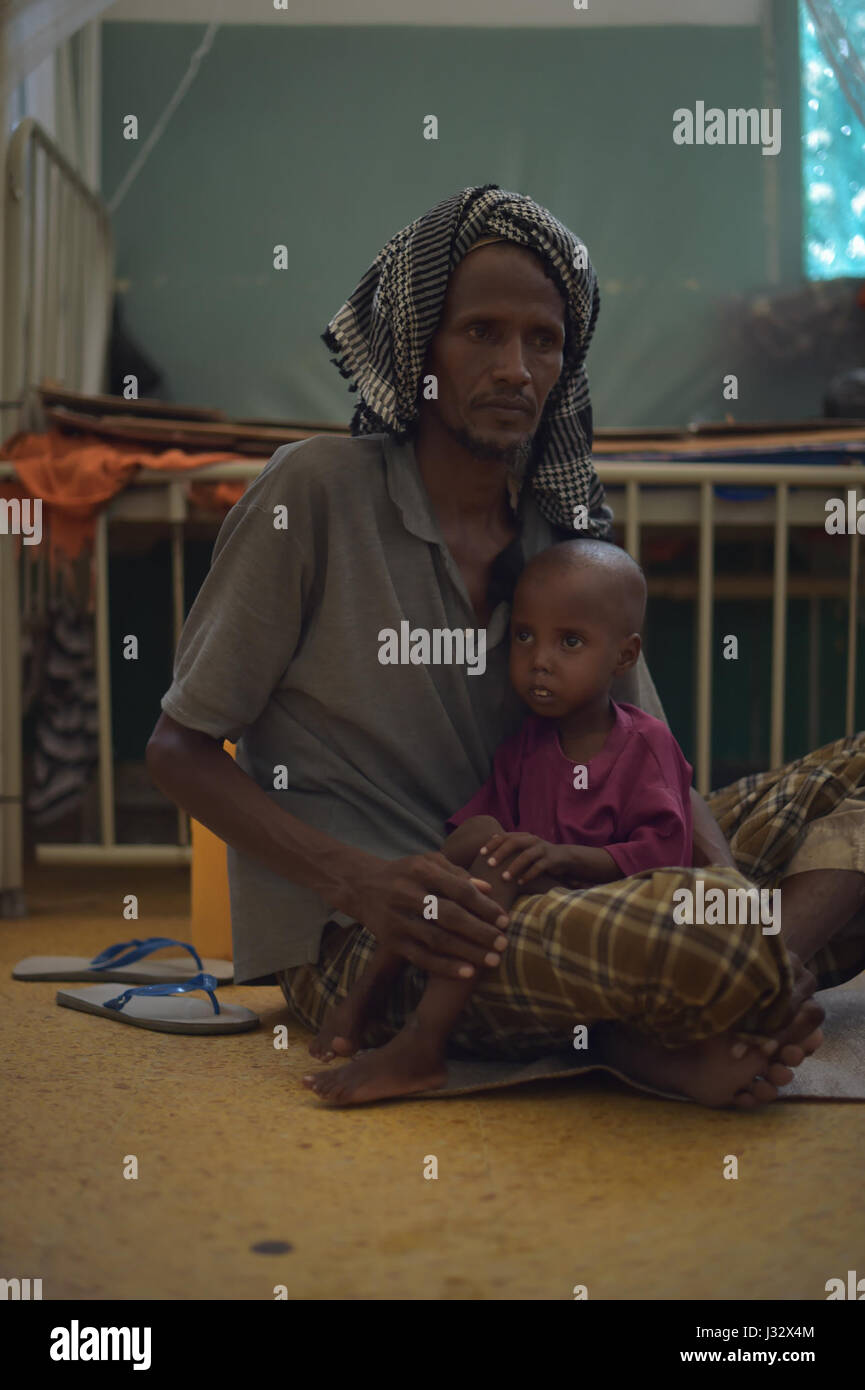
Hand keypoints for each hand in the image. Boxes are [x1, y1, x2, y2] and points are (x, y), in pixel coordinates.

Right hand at [351, 852, 510, 978]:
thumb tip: (488, 890)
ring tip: (492, 960)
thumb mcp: (428, 862)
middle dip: (480, 931)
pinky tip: (467, 973)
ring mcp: (398, 920)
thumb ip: (458, 874)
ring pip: (437, 940)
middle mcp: (408, 894)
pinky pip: (421, 958)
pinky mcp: (391, 941)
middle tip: (504, 943)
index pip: (459, 890)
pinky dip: (445, 967)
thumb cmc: (405, 873)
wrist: (361, 886)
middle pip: (450, 916)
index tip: (504, 919)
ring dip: (468, 952)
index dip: (484, 906)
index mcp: (421, 871)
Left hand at [482, 832, 577, 886]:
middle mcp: (532, 840)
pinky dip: (528, 875)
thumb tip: (491, 837)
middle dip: (501, 853)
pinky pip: (539, 867)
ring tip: (504, 878)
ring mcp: (542, 849)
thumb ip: (510, 844)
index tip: (481, 853)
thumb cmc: (538, 855)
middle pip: (514, 842)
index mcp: (524, 836)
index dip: (493, 843)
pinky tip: (520, 883)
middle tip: (490, 864)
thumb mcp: (525, 847)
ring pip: (527, 856)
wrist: (564, 857)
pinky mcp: (551, 860)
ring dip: (514, 867)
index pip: (505, 836)